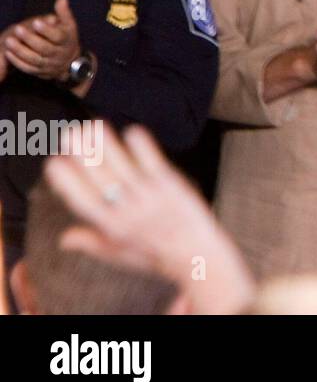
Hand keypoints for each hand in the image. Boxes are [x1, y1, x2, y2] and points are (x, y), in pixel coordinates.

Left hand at [3, 0, 80, 80]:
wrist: (70, 62)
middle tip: (17, 29)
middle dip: (30, 39)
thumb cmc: (66, 38)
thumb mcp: (69, 24)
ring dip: (20, 51)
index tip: (36, 22)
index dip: (47, 30)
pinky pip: (28, 68)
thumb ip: (63, 12)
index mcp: (66, 41)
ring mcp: (49, 64)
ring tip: (9, 40)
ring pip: (34, 59)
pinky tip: (8, 52)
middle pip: (45, 48)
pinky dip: (17, 61)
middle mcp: (59, 54)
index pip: (58, 37)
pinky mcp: (40, 72)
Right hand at [43, 124, 256, 314]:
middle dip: (83, 155)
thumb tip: (63, 238)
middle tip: (70, 133)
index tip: (54, 162)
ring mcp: (150, 197)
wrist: (197, 256)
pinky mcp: (171, 186)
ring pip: (123, 168)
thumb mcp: (119, 254)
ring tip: (94, 125)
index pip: (82, 202)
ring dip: (107, 145)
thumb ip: (91, 242)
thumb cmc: (157, 255)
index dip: (67, 182)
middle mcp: (128, 211)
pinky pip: (154, 164)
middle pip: (101, 179)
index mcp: (111, 227)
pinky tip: (132, 131)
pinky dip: (142, 148)